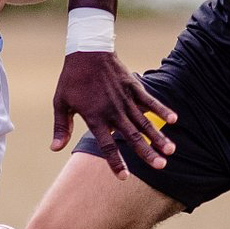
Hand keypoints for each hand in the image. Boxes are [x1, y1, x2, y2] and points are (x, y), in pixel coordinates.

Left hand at [50, 50, 177, 177]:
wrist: (87, 51)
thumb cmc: (72, 79)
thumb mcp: (61, 103)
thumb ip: (62, 127)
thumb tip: (55, 149)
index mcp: (95, 117)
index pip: (106, 145)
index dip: (115, 162)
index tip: (124, 177)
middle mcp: (113, 111)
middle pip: (132, 136)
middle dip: (147, 152)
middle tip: (161, 166)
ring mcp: (125, 99)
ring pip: (144, 122)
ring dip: (158, 136)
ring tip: (171, 150)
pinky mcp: (133, 87)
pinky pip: (149, 100)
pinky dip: (161, 109)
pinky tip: (174, 120)